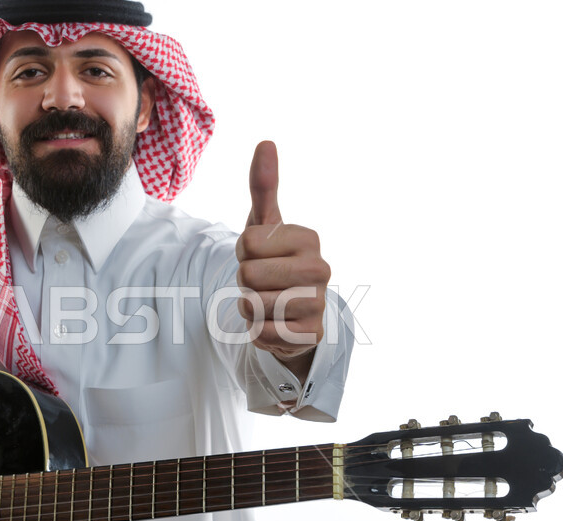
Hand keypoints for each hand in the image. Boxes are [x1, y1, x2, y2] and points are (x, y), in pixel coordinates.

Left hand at [235, 141, 330, 374]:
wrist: (291, 311)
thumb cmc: (274, 261)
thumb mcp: (264, 224)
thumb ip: (263, 186)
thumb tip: (266, 142)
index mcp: (309, 238)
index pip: (245, 243)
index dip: (242, 253)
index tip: (259, 255)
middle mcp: (320, 269)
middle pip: (248, 274)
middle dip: (245, 281)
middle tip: (262, 281)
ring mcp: (318, 303)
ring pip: (253, 305)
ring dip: (250, 307)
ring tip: (268, 301)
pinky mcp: (311, 335)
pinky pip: (262, 332)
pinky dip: (258, 331)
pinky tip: (274, 323)